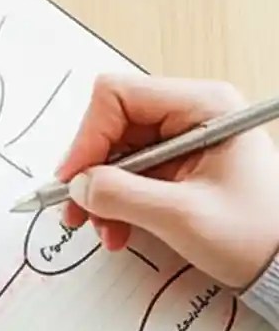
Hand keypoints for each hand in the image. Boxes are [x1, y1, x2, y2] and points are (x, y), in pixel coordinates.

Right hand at [58, 75, 278, 287]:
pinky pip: (128, 174)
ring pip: (114, 153)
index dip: (88, 136)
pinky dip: (115, 202)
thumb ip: (122, 196)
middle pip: (111, 125)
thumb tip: (79, 185)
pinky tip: (119, 229)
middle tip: (77, 210)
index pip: (119, 97)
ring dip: (100, 193)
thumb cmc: (256, 233)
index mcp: (204, 106)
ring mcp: (182, 139)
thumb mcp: (183, 215)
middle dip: (91, 171)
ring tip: (104, 229)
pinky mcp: (176, 164)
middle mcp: (190, 114)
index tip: (74, 178)